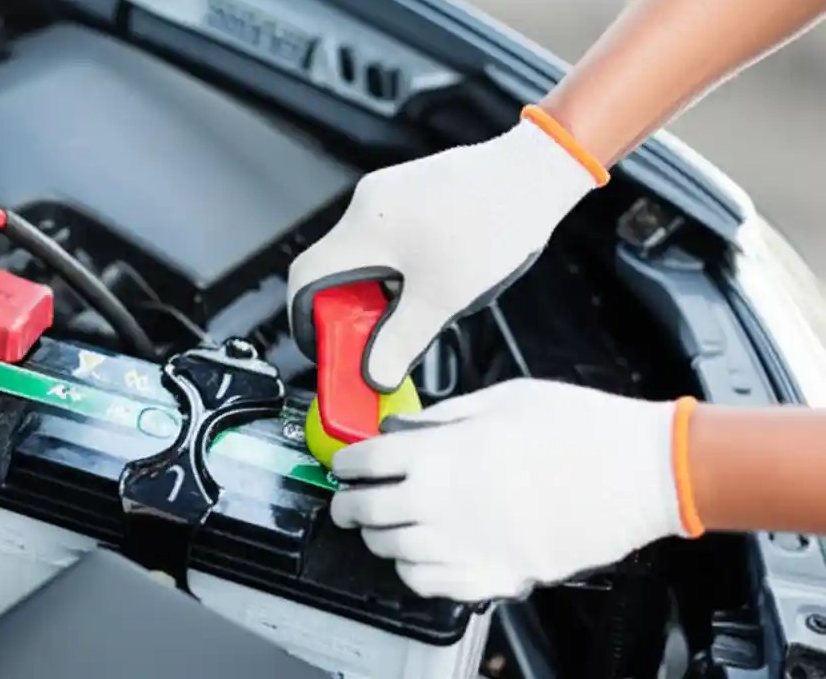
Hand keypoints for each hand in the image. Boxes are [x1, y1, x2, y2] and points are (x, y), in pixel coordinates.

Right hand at [287, 113, 603, 390]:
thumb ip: (401, 340)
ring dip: (377, 292)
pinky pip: (387, 239)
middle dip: (349, 313)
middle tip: (375, 345)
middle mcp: (369, 206)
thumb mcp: (444, 297)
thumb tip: (374, 373)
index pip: (304, 279)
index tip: (325, 349)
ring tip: (416, 313)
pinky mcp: (412, 193)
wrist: (537, 171)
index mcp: (365, 229)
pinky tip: (433, 282)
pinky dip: (396, 270)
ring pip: (363, 256)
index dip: (306, 321)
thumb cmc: (495, 221)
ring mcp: (390, 194)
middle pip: (333, 270)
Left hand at [329, 379, 689, 601]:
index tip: (343, 466)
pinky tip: (415, 558)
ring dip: (378, 537)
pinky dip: (411, 570)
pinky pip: (427, 582)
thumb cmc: (579, 428)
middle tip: (347, 501)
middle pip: (366, 509)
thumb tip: (411, 426)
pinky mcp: (491, 574)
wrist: (637, 473)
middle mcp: (439, 501)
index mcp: (438, 451)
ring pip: (391, 549)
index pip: (365, 460)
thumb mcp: (502, 399)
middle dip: (349, 504)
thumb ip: (447, 415)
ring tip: (379, 527)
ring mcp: (463, 543)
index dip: (347, 463)